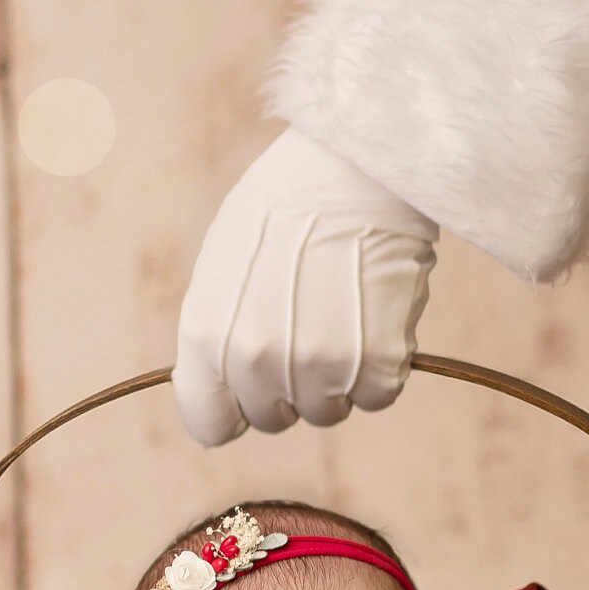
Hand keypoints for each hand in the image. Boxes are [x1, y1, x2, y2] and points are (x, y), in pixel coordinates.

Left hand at [172, 127, 436, 446]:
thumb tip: (226, 389)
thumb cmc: (285, 205)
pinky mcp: (377, 362)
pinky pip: (376, 395)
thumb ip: (217, 337)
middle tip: (307, 327)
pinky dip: (380, 366)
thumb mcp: (221, 267)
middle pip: (272, 418)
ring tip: (342, 314)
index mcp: (208, 338)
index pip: (209, 423)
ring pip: (327, 410)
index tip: (248, 390)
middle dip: (287, 386)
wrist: (354, 167)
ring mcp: (318, 366)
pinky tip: (375, 316)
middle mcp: (256, 361)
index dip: (231, 408)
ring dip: (337, 376)